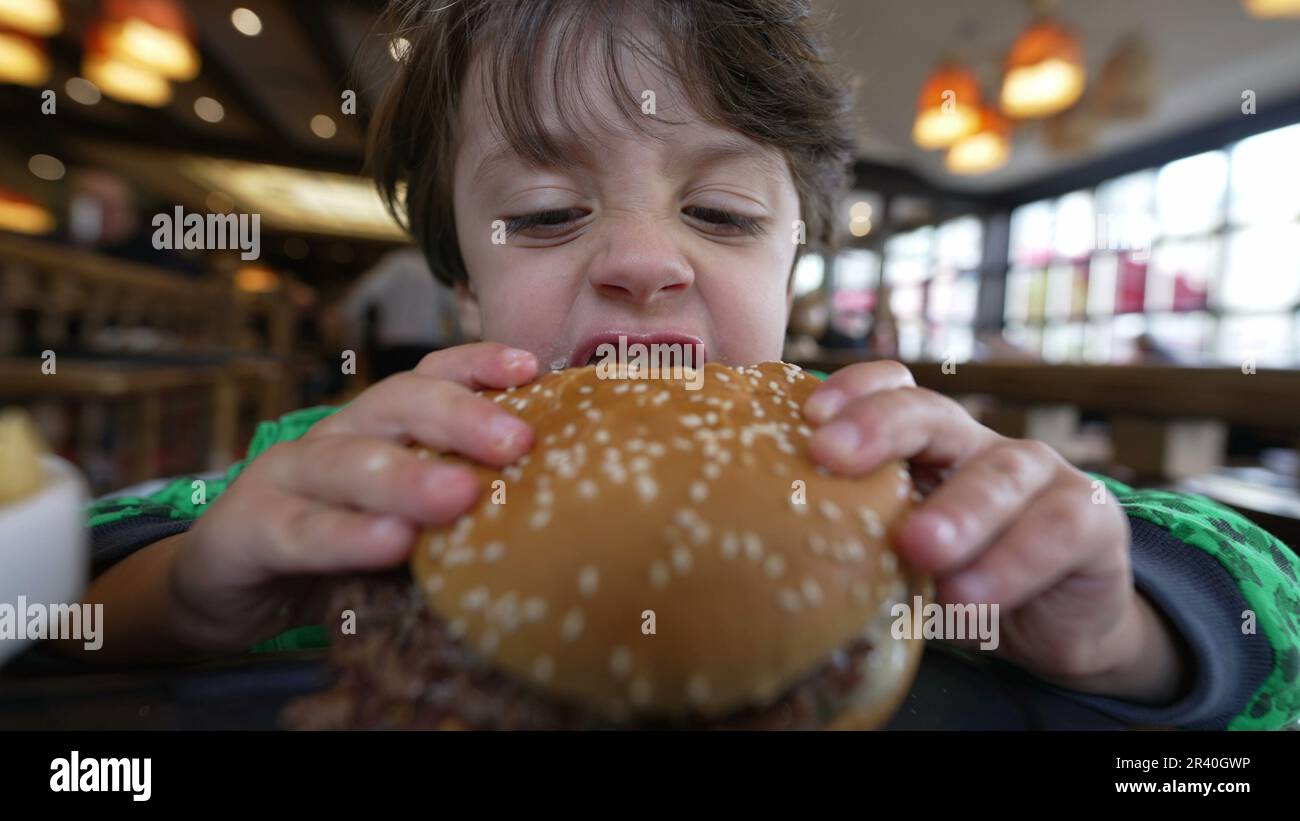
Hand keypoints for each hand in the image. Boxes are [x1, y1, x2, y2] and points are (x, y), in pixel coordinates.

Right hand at [168, 343, 538, 651]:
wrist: (225, 585)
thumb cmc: (333, 545)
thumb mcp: (397, 518)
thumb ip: (451, 508)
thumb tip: (548, 510)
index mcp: (376, 427)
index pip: (428, 378)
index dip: (476, 365)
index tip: (531, 368)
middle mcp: (335, 436)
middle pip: (396, 405)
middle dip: (459, 415)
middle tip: (515, 442)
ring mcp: (284, 477)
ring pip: (347, 463)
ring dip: (407, 476)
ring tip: (459, 494)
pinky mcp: (248, 530)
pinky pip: (302, 531)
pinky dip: (348, 536)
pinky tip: (391, 544)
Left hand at [803, 361, 1189, 702]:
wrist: (1058, 626)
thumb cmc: (959, 582)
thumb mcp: (903, 560)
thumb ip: (860, 542)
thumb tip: (770, 551)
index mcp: (925, 446)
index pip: (890, 390)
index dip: (851, 392)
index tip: (808, 420)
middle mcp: (978, 446)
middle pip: (931, 413)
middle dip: (879, 428)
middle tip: (831, 456)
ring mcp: (1040, 475)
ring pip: (996, 476)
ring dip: (954, 513)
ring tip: (915, 550)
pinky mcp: (1091, 517)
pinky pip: (1053, 530)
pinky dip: (1010, 564)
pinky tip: (970, 597)